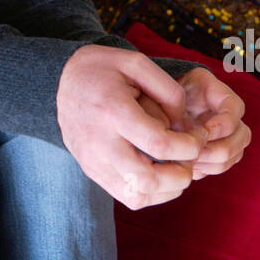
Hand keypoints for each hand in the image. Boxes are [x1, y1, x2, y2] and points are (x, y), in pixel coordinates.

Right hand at [56, 45, 211, 209]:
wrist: (61, 82)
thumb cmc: (102, 69)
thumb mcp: (135, 62)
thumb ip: (167, 89)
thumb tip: (185, 126)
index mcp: (113, 111)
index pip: (158, 143)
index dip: (189, 146)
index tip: (198, 137)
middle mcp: (100, 142)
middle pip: (148, 179)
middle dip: (181, 175)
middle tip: (191, 159)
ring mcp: (93, 161)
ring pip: (138, 195)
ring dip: (168, 189)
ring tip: (179, 169)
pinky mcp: (92, 171)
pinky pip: (126, 196)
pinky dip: (152, 195)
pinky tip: (163, 178)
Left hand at [138, 66, 250, 179]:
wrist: (158, 106)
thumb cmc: (161, 94)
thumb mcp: (165, 89)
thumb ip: (172, 102)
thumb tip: (178, 129)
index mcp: (218, 94)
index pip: (235, 108)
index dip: (224, 124)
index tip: (204, 130)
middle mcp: (229, 116)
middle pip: (242, 136)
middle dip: (218, 149)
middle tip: (194, 153)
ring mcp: (227, 136)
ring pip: (233, 155)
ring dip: (212, 163)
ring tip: (190, 162)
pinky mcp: (219, 152)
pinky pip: (221, 166)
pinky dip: (206, 170)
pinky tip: (189, 168)